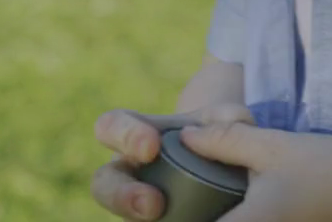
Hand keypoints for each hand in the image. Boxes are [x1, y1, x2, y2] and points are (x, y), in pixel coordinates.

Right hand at [92, 104, 255, 219]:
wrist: (228, 163)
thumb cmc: (219, 133)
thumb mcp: (225, 120)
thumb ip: (225, 119)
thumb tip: (204, 136)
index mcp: (137, 133)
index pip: (110, 126)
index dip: (123, 136)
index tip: (151, 146)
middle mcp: (129, 169)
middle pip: (103, 181)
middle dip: (121, 193)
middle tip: (153, 202)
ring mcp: (136, 201)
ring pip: (119, 211)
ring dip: (131, 214)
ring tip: (158, 216)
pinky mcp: (152, 220)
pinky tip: (185, 221)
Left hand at [180, 120, 331, 221]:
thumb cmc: (322, 165)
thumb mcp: (270, 146)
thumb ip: (223, 141)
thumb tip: (184, 135)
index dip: (172, 217)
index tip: (164, 203)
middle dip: (190, 216)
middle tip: (176, 202)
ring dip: (209, 217)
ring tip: (200, 204)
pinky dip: (232, 220)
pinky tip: (228, 207)